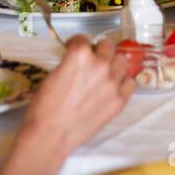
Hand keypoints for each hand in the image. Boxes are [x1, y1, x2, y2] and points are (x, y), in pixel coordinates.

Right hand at [19, 34, 134, 155]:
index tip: (74, 48)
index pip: (83, 38)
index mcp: (80, 56)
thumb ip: (70, 62)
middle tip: (90, 60)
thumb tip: (78, 61)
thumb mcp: (53, 75)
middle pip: (107, 46)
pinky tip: (113, 87)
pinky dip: (122, 83)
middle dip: (97, 50)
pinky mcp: (119, 100)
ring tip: (103, 73)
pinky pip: (130, 83)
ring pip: (122, 61)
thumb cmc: (44, 108)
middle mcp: (100, 65)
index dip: (76, 43)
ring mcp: (112, 83)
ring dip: (112, 64)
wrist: (50, 136)